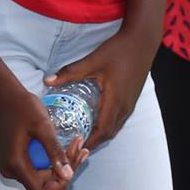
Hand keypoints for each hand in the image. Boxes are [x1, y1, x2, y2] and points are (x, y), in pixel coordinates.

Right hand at [0, 76, 85, 189]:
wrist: (1, 94)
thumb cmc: (20, 106)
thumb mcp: (42, 126)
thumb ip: (54, 152)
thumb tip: (68, 175)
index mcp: (15, 164)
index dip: (59, 184)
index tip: (73, 165)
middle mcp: (11, 169)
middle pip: (43, 183)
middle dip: (65, 170)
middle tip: (80, 148)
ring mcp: (12, 164)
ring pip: (41, 175)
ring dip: (61, 163)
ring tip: (78, 144)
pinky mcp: (15, 157)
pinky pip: (36, 166)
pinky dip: (52, 158)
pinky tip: (66, 146)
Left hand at [45, 27, 157, 149]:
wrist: (142, 42)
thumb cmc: (118, 51)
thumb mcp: (92, 61)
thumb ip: (70, 72)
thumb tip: (47, 81)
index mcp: (115, 102)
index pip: (102, 132)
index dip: (89, 142)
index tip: (74, 148)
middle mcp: (125, 107)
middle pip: (109, 134)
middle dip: (93, 142)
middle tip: (75, 144)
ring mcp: (130, 104)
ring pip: (115, 127)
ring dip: (101, 135)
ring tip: (83, 135)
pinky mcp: (132, 99)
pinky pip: (119, 119)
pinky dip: (108, 125)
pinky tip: (96, 119)